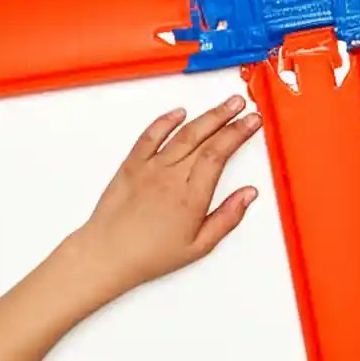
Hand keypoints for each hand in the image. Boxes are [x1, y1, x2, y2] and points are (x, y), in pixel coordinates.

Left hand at [66, 95, 262, 304]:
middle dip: (228, 118)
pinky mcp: (131, 165)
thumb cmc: (150, 255)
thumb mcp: (198, 247)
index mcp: (191, 197)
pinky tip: (180, 112)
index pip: (220, 154)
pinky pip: (149, 136)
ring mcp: (150, 168)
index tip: (252, 122)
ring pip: (183, 133)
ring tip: (224, 104)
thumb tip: (249, 194)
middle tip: (243, 105)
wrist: (106, 255)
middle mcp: (171, 177)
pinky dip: (165, 121)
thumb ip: (227, 218)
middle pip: (205, 139)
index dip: (238, 134)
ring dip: (206, 115)